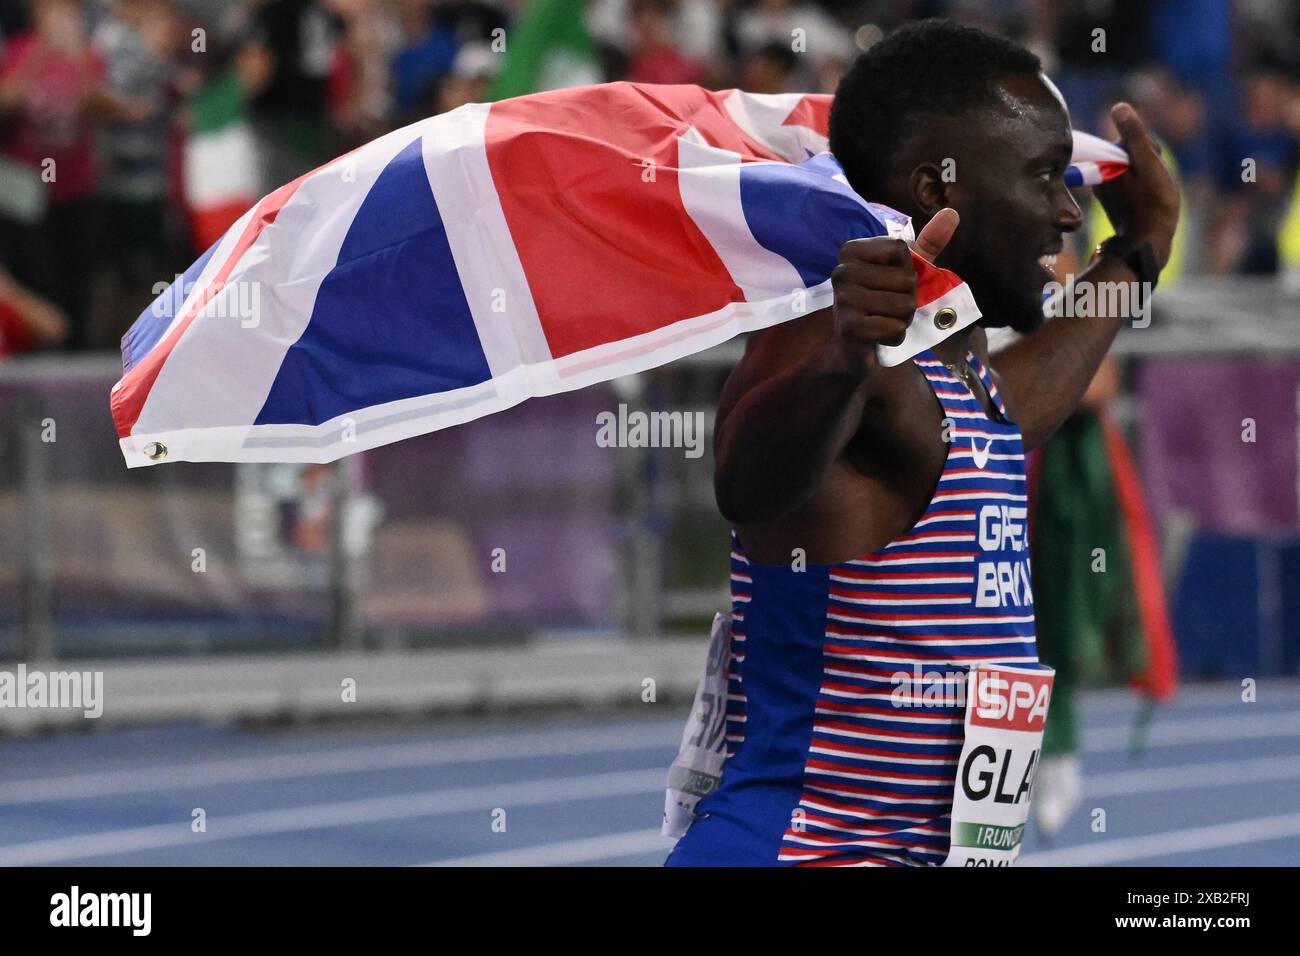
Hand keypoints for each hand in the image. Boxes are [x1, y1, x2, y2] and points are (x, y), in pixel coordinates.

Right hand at [828, 208, 958, 376]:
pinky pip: (896, 328)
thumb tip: (952, 213)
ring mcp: (843, 299)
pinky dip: (895, 337)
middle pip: (906, 279)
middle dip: (907, 299)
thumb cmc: (881, 304)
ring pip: (904, 305)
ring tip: (883, 322)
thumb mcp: (905, 270)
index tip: (887, 283)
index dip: (906, 270)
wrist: (853, 349)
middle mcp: (841, 271)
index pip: (901, 249)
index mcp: (851, 250)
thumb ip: (928, 242)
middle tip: (886, 309)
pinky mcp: (850, 327)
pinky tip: (879, 337)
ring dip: (902, 320)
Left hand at [1093, 103, 1179, 268]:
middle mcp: (1098, 175)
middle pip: (1128, 152)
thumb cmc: (1153, 202)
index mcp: (1103, 164)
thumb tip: (1118, 106)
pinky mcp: (1111, 200)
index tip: (1154, 163)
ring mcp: (1104, 188)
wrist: (1148, 242)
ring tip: (1152, 190)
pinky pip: (1128, 180)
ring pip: (1129, 166)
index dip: (1147, 147)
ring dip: (1145, 172)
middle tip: (1154, 180)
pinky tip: (1147, 198)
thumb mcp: (1147, 163)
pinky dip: (1140, 184)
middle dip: (1146, 159)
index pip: (1129, 140)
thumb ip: (1134, 135)